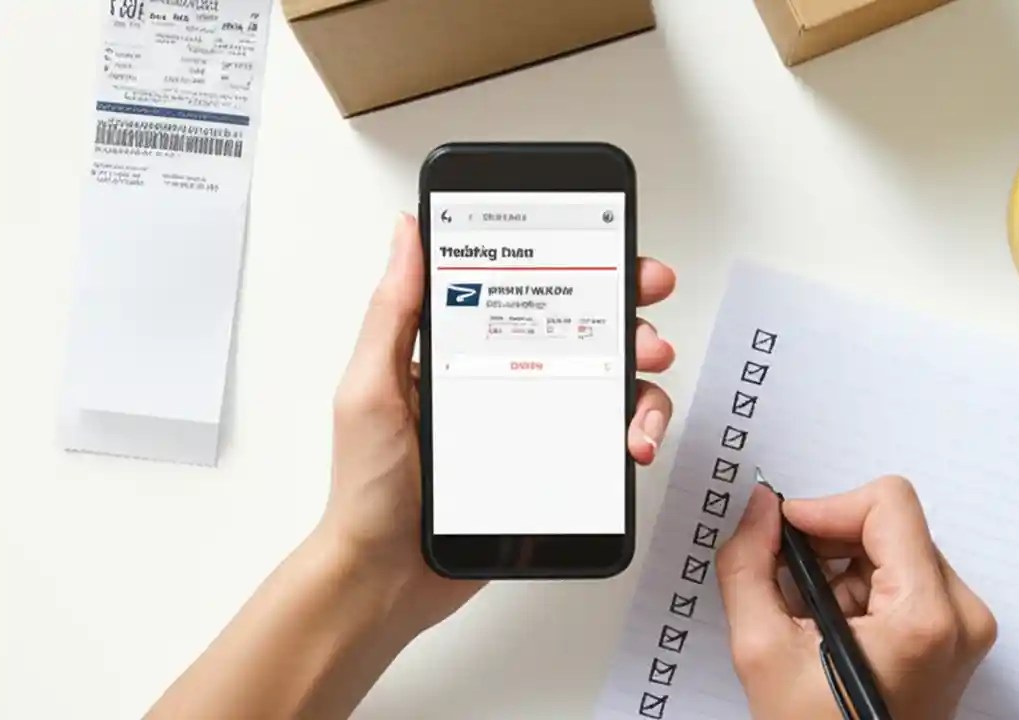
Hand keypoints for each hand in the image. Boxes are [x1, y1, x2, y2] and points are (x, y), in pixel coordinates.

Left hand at [316, 213, 677, 636]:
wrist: (387, 577)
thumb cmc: (369, 486)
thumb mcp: (371, 388)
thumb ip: (393, 312)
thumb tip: (408, 232)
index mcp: (465, 349)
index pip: (528, 291)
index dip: (578, 266)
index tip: (616, 252)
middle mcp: (508, 378)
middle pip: (584, 329)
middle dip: (629, 312)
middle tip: (647, 311)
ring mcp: (536, 421)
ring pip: (610, 381)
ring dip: (642, 374)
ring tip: (648, 376)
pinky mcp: (557, 464)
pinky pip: (610, 436)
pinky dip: (636, 430)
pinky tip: (633, 441)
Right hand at [717, 477, 996, 719]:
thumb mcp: (763, 651)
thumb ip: (750, 566)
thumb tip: (759, 509)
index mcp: (926, 616)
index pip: (889, 504)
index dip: (827, 508)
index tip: (787, 531)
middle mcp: (961, 616)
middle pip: (891, 526)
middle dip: (830, 547)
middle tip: (789, 585)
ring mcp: (963, 627)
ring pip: (893, 549)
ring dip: (840, 572)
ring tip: (810, 624)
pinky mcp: (953, 634)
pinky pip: (903, 577)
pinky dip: (859, 591)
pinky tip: (832, 632)